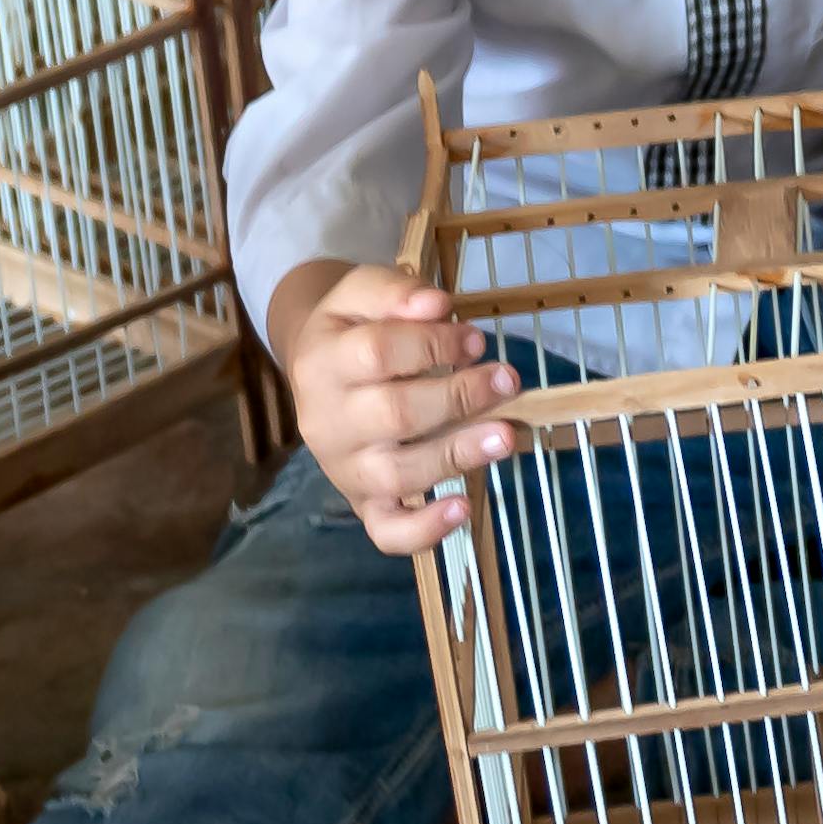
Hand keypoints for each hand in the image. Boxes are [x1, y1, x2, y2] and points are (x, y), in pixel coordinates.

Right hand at [285, 262, 517, 555]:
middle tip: (507, 379)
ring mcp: (344, 469)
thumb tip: (437, 305)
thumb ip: (395, 292)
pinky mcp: (362, 503)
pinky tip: (463, 509)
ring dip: (458, 455)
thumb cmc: (351, 329)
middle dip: (459, 397)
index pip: (379, 355)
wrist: (315, 369)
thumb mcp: (360, 292)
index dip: (433, 345)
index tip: (477, 339)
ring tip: (506, 436)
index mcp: (321, 363)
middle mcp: (326, 423)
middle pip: (394, 415)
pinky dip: (424, 530)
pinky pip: (386, 531)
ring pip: (397, 474)